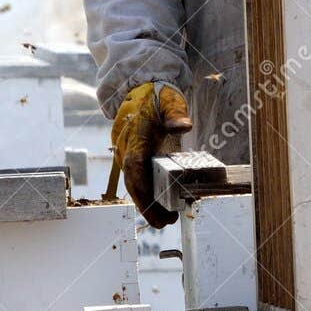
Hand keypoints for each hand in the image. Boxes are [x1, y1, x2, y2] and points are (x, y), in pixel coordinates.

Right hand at [105, 82, 192, 227]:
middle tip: (166, 222)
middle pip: (132, 183)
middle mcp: (126, 147)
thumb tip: (184, 125)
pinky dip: (147, 193)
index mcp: (135, 136)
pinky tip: (161, 205)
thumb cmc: (156, 95)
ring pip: (133, 183)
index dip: (143, 191)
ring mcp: (126, 152)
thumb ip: (176, 112)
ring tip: (167, 218)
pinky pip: (136, 178)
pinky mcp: (130, 155)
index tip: (155, 209)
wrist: (137, 87)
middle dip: (146, 206)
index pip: (135, 168)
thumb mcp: (170, 100)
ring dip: (147, 203)